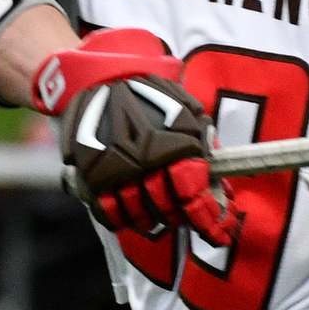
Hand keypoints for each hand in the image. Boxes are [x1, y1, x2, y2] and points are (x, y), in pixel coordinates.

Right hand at [45, 28, 238, 245]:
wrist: (105, 78)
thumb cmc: (154, 97)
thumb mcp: (187, 109)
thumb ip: (203, 140)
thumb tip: (216, 174)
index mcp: (175, 144)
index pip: (192, 194)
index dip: (205, 218)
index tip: (214, 231)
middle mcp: (147, 159)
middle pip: (166, 209)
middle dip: (176, 217)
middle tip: (177, 216)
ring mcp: (118, 169)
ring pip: (138, 215)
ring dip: (149, 221)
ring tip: (153, 217)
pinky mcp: (92, 174)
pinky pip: (107, 212)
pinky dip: (118, 220)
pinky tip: (126, 216)